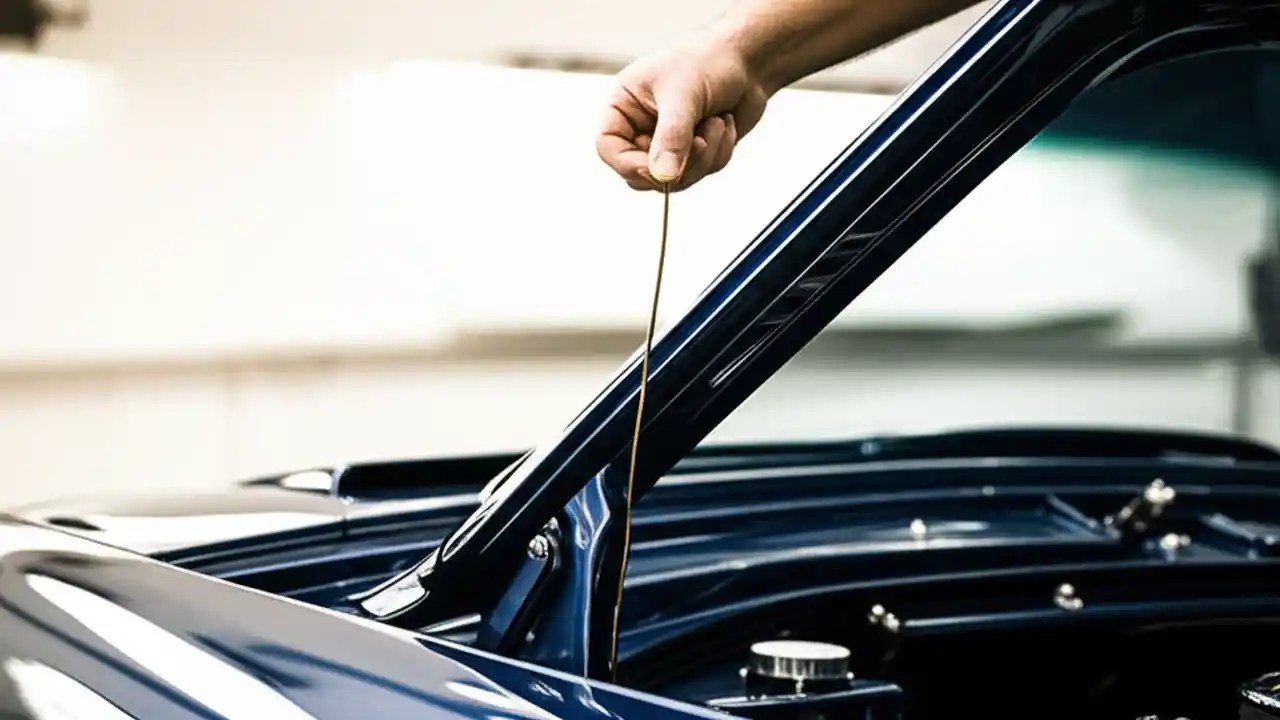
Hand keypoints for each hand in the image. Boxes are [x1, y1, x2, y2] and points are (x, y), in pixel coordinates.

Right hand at [596, 34, 770, 191]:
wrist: (749, 58)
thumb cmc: (709, 60)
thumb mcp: (684, 95)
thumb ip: (671, 137)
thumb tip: (663, 176)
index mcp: (625, 105)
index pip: (608, 147)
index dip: (628, 163)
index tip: (657, 169)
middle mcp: (641, 127)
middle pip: (641, 172)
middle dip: (677, 164)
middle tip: (700, 143)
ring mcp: (668, 142)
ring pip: (674, 179)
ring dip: (704, 157)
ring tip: (717, 123)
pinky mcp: (694, 152)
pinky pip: (701, 173)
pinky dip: (719, 153)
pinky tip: (725, 123)